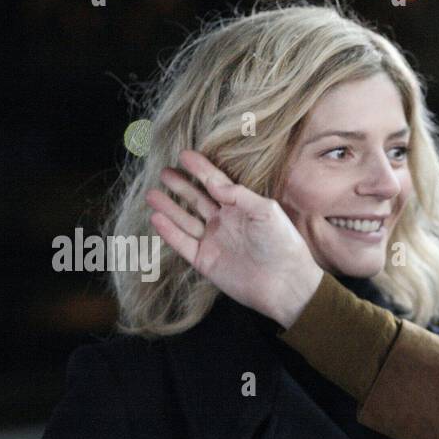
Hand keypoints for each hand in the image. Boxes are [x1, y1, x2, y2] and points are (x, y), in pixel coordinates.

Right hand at [145, 149, 323, 327]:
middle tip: (164, 171)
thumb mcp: (267, 212)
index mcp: (241, 208)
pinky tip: (156, 218)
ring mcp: (214, 241)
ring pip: (185, 220)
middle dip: (180, 186)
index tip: (184, 154)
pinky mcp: (206, 261)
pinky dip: (169, 232)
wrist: (286, 283)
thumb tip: (215, 183)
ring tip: (152, 194)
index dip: (201, 169)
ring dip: (169, 207)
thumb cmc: (283, 245)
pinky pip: (183, 244)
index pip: (216, 183)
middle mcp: (225, 222)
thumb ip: (239, 195)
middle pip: (197, 199)